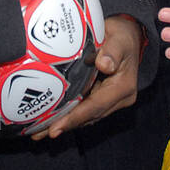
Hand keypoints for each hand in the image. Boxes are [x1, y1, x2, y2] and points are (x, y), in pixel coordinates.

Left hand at [32, 14, 143, 136]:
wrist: (129, 36)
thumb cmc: (122, 36)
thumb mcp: (119, 39)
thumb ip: (112, 51)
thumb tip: (104, 65)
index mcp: (123, 87)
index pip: (96, 106)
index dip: (75, 117)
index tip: (57, 127)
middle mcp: (119, 98)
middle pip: (89, 116)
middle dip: (65, 125)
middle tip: (41, 133)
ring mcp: (111, 100)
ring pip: (86, 116)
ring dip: (64, 123)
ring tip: (40, 132)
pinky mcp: (102, 98)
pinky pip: (85, 109)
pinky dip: (69, 115)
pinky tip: (50, 120)